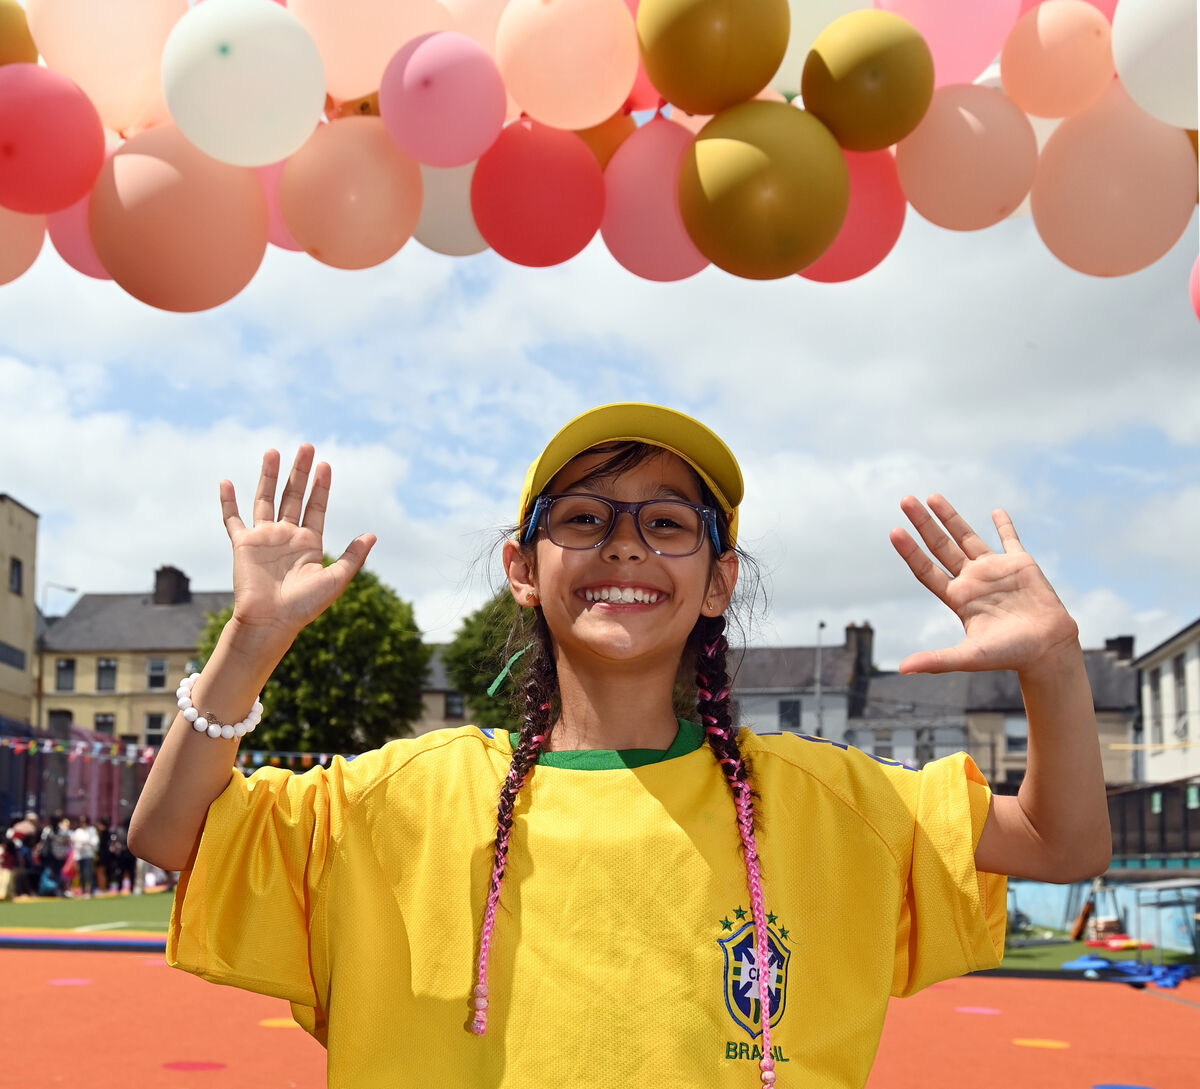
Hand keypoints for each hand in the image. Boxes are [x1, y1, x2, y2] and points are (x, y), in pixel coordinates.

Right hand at [220, 445, 375, 651]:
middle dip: (299, 472)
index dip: (321, 486)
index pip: (316, 507)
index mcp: (309, 543)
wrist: (271, 622)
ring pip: (265, 499)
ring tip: (274, 451)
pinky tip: (226, 481)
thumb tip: (373, 535)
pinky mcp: (243, 545)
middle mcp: (286, 536)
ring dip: (269, 476)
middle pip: (293, 496)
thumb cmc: (304, 606)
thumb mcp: (336, 580)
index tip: (325, 465)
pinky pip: (233, 519)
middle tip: (306, 446)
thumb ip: (353, 556)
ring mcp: (264, 538)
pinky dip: (228, 502)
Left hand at [890, 494, 1078, 676]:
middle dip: (924, 523)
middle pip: (941, 546)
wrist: (1048, 650)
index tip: (894, 531)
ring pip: (967, 537)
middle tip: (905, 500)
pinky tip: (995, 511)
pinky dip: (1003, 524)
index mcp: (957, 598)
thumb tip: (901, 669)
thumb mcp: (969, 657)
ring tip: (932, 497)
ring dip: (950, 517)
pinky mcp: (1021, 564)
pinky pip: (1010, 539)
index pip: (926, 570)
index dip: (910, 551)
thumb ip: (936, 660)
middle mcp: (972, 580)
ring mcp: (995, 570)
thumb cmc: (1009, 655)